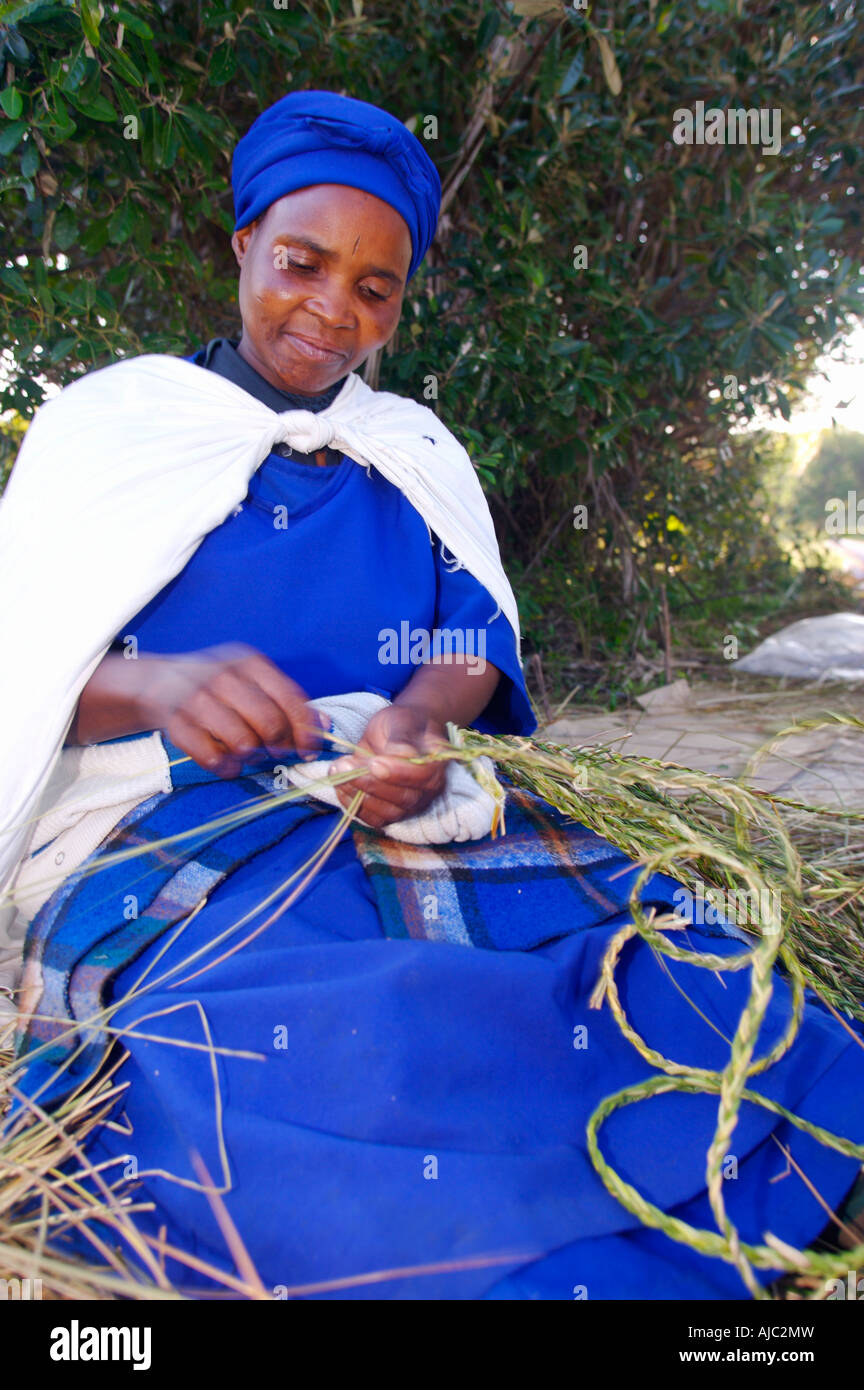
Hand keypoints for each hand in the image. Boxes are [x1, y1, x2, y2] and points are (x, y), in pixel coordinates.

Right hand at [137, 644, 323, 776]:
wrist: (158, 682)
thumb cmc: (217, 686)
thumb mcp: (252, 682)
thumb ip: (287, 701)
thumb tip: (325, 724)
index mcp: (249, 663)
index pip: (289, 697)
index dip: (305, 729)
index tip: (310, 750)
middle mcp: (224, 676)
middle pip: (269, 722)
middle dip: (279, 745)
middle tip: (276, 754)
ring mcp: (197, 698)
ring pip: (242, 741)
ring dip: (250, 756)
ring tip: (247, 755)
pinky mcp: (175, 723)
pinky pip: (211, 756)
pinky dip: (224, 767)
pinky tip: (227, 764)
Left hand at [332, 705, 447, 828]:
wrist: (395, 734)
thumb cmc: (400, 724)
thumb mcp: (399, 720)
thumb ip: (401, 736)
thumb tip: (400, 753)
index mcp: (436, 763)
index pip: (423, 776)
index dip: (398, 773)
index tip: (374, 763)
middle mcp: (428, 790)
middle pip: (404, 798)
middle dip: (371, 784)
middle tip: (344, 764)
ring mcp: (411, 805)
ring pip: (387, 813)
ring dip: (358, 794)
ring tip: (337, 771)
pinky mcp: (391, 813)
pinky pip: (374, 819)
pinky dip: (354, 805)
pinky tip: (339, 785)